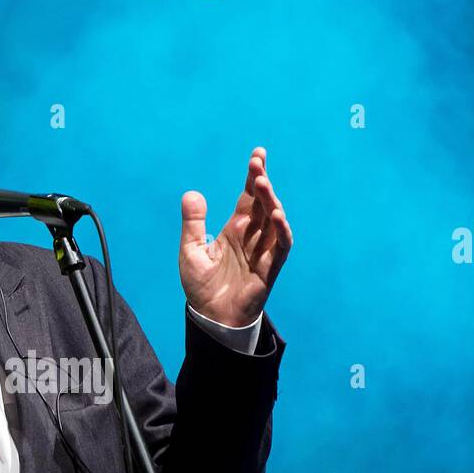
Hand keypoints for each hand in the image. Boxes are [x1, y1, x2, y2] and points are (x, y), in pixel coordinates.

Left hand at [179, 146, 292, 326]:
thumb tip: (192, 193)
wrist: (210, 318)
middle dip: (262, 182)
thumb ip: (193, 223)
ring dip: (271, 201)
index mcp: (236, 230)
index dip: (254, 176)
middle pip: (263, 203)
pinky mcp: (269, 269)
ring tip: (263, 184)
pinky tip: (277, 216)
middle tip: (257, 163)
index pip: (249, 197)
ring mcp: (263, 252)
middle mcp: (253, 237)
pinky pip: (281, 247)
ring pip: (274, 221)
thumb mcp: (191, 250)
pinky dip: (282, 231)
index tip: (258, 154)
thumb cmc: (203, 287)